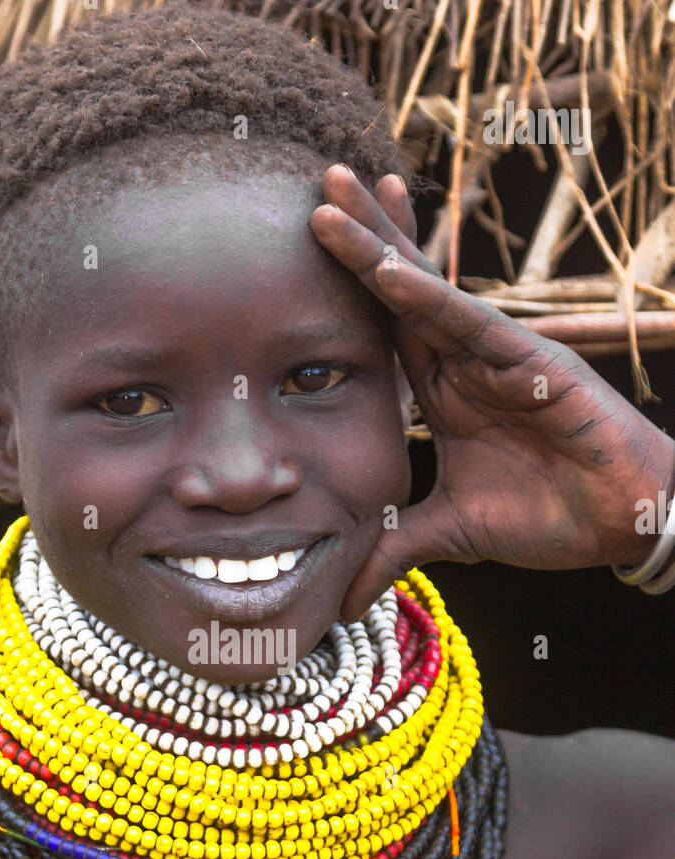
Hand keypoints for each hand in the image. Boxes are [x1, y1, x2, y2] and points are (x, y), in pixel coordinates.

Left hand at [311, 165, 674, 620]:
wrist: (620, 526)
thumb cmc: (549, 515)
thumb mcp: (449, 534)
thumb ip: (393, 550)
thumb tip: (340, 599)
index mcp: (446, 389)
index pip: (388, 326)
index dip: (353, 284)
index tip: (312, 240)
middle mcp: (466, 361)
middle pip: (402, 289)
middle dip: (361, 236)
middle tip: (316, 184)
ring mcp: (497, 356)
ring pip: (428, 291)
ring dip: (379, 246)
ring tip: (334, 201)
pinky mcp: (532, 363)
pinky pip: (470, 324)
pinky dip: (427, 299)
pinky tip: (386, 270)